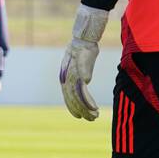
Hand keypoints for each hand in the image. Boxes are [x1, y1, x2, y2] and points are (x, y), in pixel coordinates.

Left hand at [59, 5, 107, 120]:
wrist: (84, 38)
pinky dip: (87, 101)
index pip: (68, 96)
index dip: (73, 107)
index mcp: (65, 77)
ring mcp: (72, 77)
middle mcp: (66, 79)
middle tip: (90, 119)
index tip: (80, 116)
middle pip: (72, 99)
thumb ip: (82, 72)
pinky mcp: (79, 75)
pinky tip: (93, 108)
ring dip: (86, 109)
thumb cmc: (84, 49)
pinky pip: (82, 91)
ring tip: (94, 116)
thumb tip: (86, 81)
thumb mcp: (82, 61)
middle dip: (81, 111)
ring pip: (77, 98)